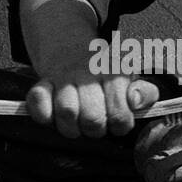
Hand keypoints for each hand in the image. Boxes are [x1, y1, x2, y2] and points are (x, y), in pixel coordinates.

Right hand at [25, 68, 159, 138]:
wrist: (70, 50)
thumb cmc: (104, 75)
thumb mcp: (130, 80)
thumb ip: (145, 93)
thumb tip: (135, 101)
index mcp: (114, 73)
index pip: (120, 117)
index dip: (119, 126)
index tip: (115, 119)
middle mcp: (88, 73)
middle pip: (93, 119)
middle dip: (95, 130)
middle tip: (94, 123)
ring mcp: (62, 77)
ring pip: (67, 113)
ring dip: (71, 127)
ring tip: (76, 122)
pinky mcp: (40, 84)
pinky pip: (37, 103)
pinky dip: (44, 115)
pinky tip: (53, 113)